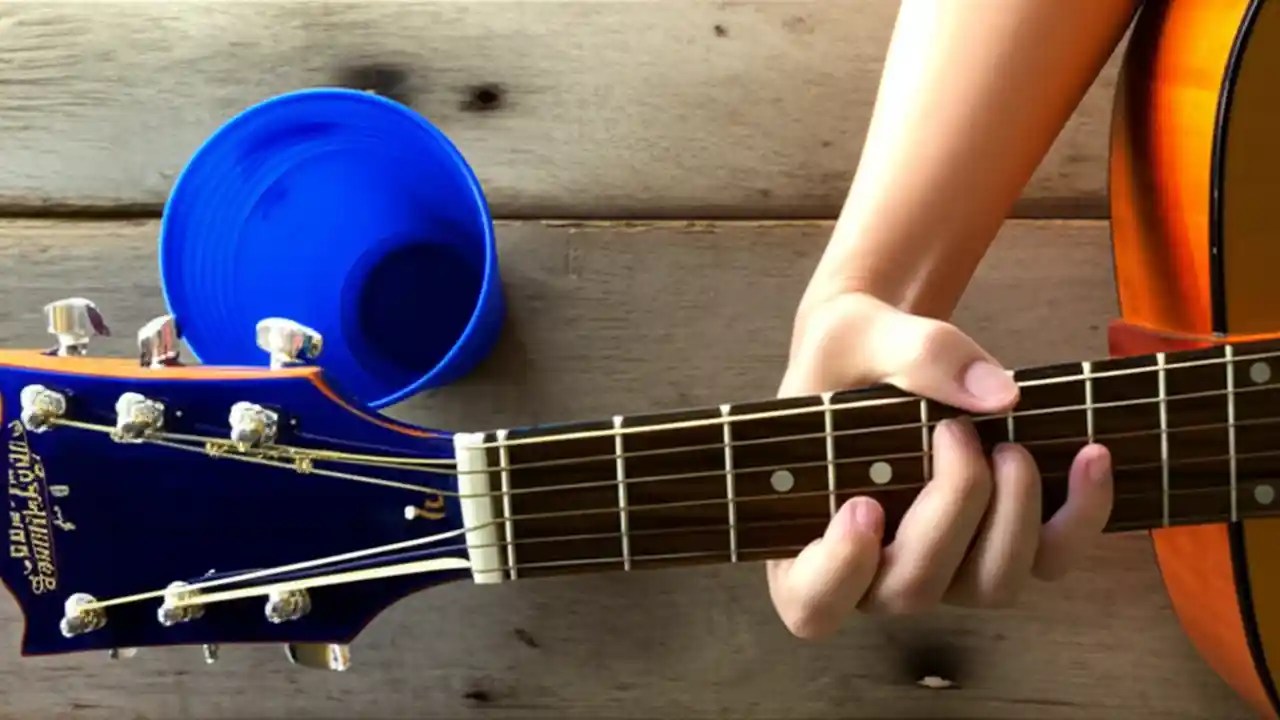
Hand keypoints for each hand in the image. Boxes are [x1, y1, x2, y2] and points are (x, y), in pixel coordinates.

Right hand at [766, 291, 1113, 638]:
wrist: (882, 348)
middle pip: (914, 589)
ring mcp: (941, 564)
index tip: (863, 506)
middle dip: (950, 510)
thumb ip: (915, 356)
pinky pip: (1050, 560)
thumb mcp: (856, 335)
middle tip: (954, 432)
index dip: (839, 575)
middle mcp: (873, 569)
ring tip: (1010, 446)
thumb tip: (999, 395)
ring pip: (988, 587)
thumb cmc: (847, 352)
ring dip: (1013, 519)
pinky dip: (1079, 515)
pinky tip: (1090, 457)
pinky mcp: (999, 543)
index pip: (811, 604)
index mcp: (804, 535)